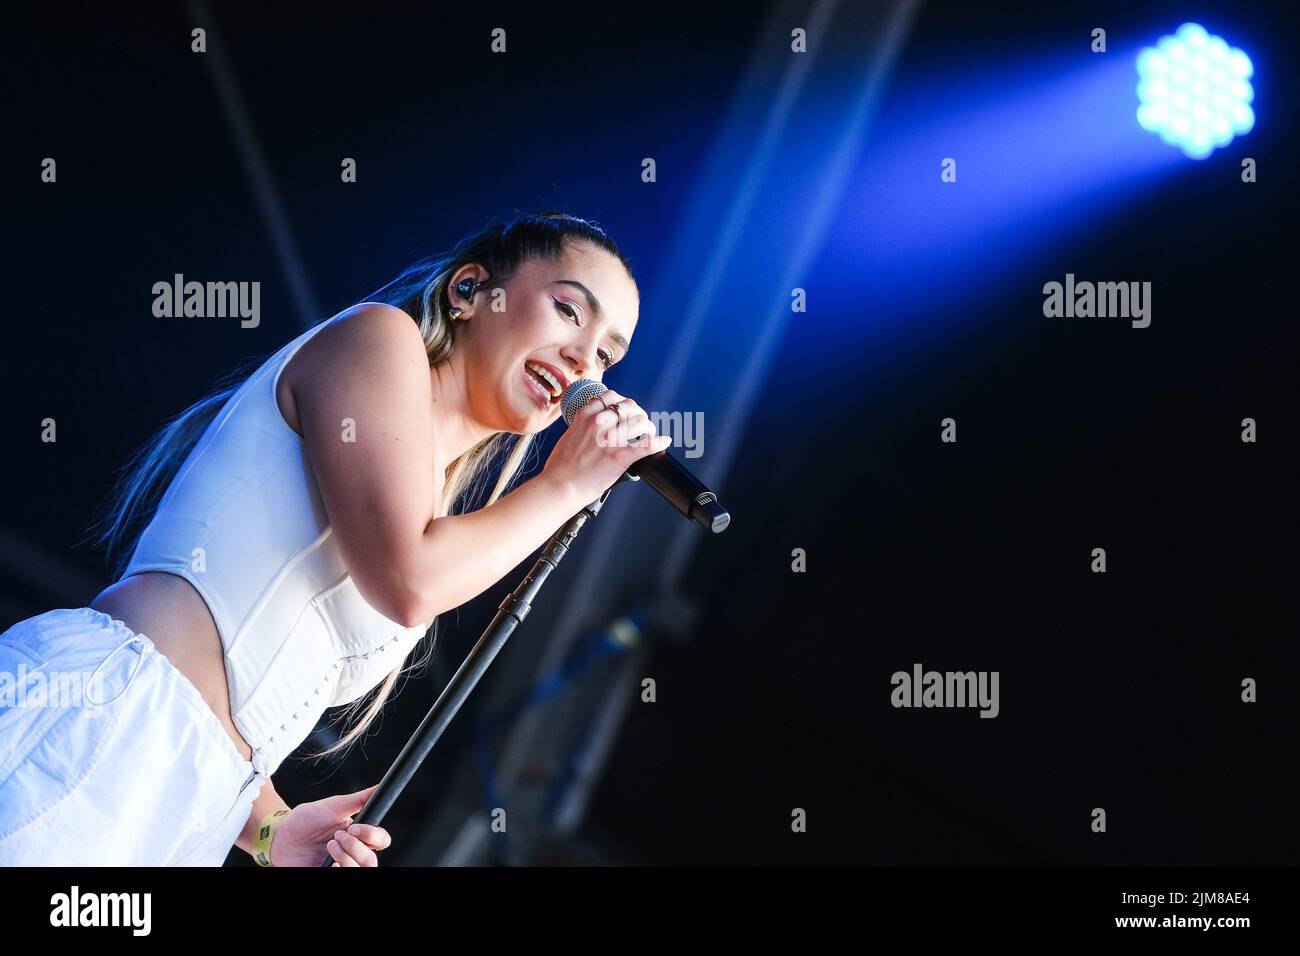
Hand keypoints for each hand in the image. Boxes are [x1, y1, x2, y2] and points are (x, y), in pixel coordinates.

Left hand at [267, 784, 392, 866]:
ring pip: (360, 870)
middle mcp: (353, 853)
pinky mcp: (328, 873)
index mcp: (359, 836)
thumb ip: (360, 798)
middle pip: (371, 861)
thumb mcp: (335, 806)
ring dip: (345, 858)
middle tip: (336, 837)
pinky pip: (343, 876)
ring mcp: (341, 866)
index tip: (354, 827)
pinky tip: (327, 861)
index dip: (372, 835)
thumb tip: (379, 786)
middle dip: (354, 847)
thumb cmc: (307, 820)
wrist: (282, 836)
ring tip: (329, 846)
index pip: (381, 840)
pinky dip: (337, 868)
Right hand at [542, 389, 671, 504]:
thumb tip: (595, 427)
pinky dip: (658, 442)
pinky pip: (646, 445)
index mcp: (585, 416)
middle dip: (638, 414)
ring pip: (641, 423)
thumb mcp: (569, 436)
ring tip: (649, 435)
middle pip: (630, 407)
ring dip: (648, 428)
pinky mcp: (620, 456)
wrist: (559, 486)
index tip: (626, 411)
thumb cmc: (560, 467)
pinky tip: (664, 441)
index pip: (611, 397)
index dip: (623, 403)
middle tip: (640, 424)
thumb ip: (583, 427)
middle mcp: (599, 422)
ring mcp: (611, 439)